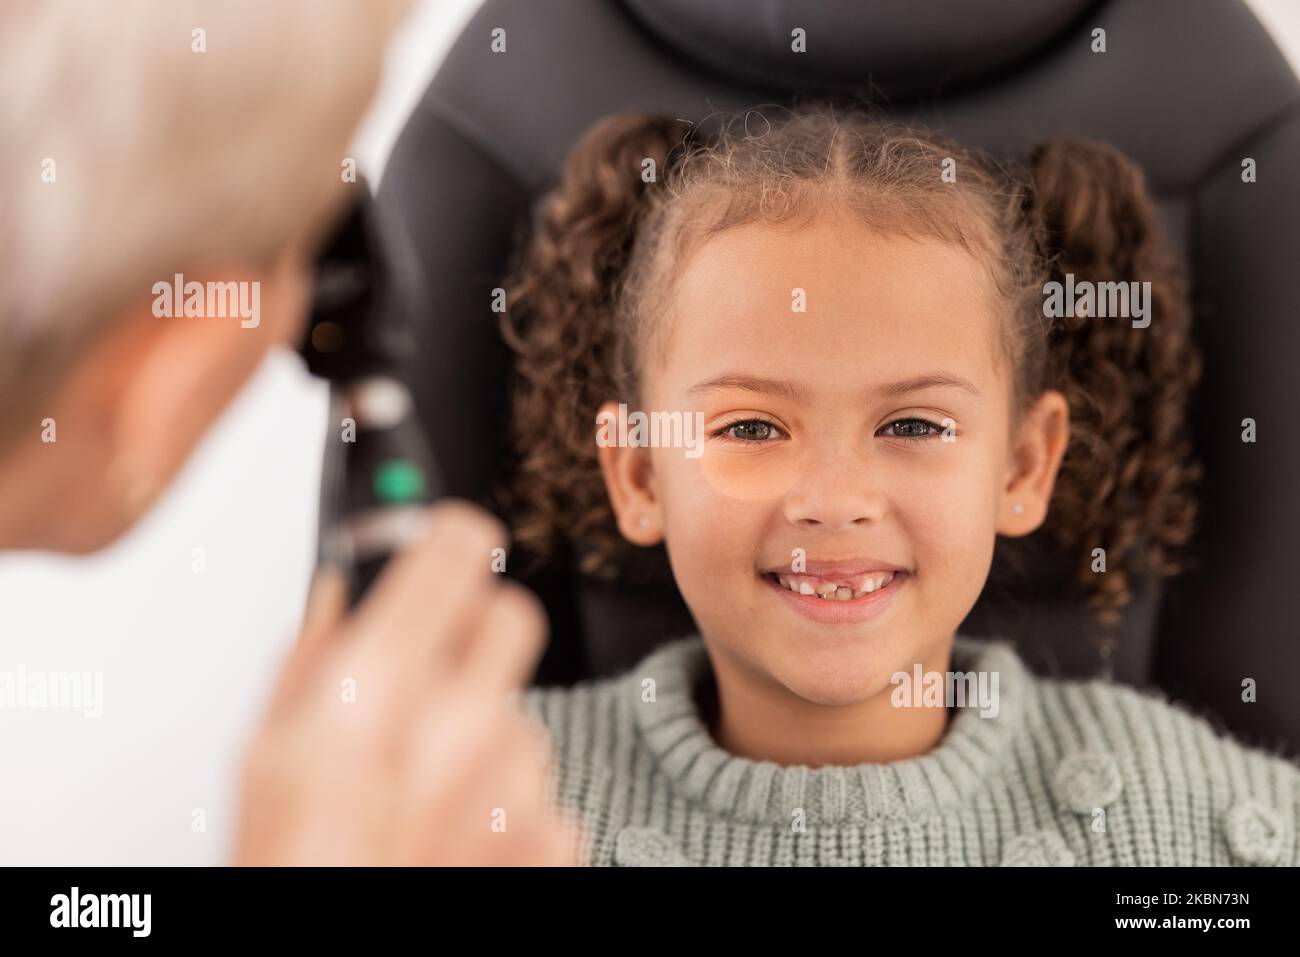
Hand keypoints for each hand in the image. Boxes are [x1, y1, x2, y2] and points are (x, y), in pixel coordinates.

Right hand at [232, 499, 579, 864]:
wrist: (331, 955)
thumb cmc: (291, 865)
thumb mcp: (264, 748)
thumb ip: (312, 653)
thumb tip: (344, 588)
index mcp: (376, 689)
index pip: (460, 551)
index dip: (452, 537)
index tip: (448, 539)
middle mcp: (456, 725)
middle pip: (513, 615)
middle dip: (476, 629)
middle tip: (434, 665)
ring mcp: (512, 785)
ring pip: (522, 709)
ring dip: (483, 731)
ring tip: (424, 786)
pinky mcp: (548, 836)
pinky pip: (541, 784)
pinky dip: (505, 800)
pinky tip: (454, 833)